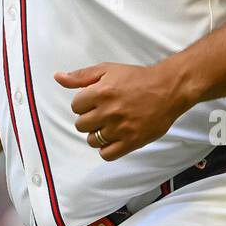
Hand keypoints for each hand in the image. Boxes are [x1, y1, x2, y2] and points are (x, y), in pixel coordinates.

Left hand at [56, 62, 189, 160]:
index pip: (75, 106)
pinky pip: (106, 154)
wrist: (168, 89)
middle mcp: (109, 111)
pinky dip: (106, 148)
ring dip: (97, 134)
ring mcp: (121, 128)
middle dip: (89, 119)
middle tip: (103, 113)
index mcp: (101, 92)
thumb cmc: (137, 78)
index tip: (95, 101)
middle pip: (81, 125)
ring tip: (109, 125)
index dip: (84, 103)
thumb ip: (80, 76)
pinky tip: (113, 137)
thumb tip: (57, 77)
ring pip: (92, 140)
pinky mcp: (132, 142)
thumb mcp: (107, 70)